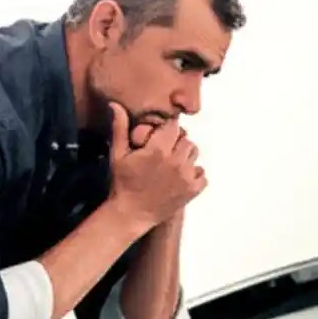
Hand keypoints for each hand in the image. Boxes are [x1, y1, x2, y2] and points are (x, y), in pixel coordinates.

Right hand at [106, 103, 206, 226]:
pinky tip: (179, 177)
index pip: (173, 126)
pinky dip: (194, 174)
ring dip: (185, 156)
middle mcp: (176, 161)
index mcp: (158, 150)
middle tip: (164, 152)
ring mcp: (186, 177)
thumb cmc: (122, 183)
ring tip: (171, 164)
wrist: (131, 214)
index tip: (159, 137)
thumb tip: (116, 104)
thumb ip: (120, 128)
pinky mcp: (192, 190)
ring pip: (195, 154)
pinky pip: (202, 174)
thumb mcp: (118, 154)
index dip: (166, 129)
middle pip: (186, 139)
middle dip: (176, 142)